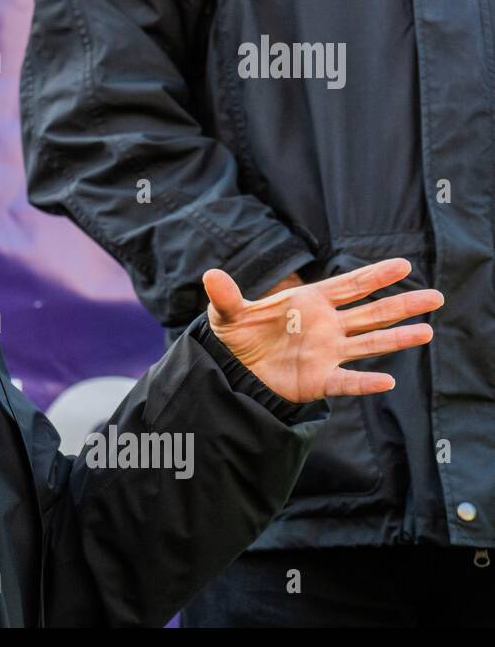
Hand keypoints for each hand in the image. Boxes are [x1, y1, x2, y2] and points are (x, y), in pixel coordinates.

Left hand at [204, 258, 443, 402]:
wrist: (232, 370)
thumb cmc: (236, 335)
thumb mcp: (226, 313)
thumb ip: (225, 296)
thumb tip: (210, 275)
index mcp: (309, 302)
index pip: (348, 285)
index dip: (375, 276)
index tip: (404, 265)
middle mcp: (326, 325)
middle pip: (370, 312)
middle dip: (401, 304)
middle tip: (435, 296)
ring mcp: (326, 352)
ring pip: (369, 343)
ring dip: (397, 338)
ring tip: (427, 331)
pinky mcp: (319, 379)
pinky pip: (347, 380)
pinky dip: (365, 382)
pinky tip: (387, 381)